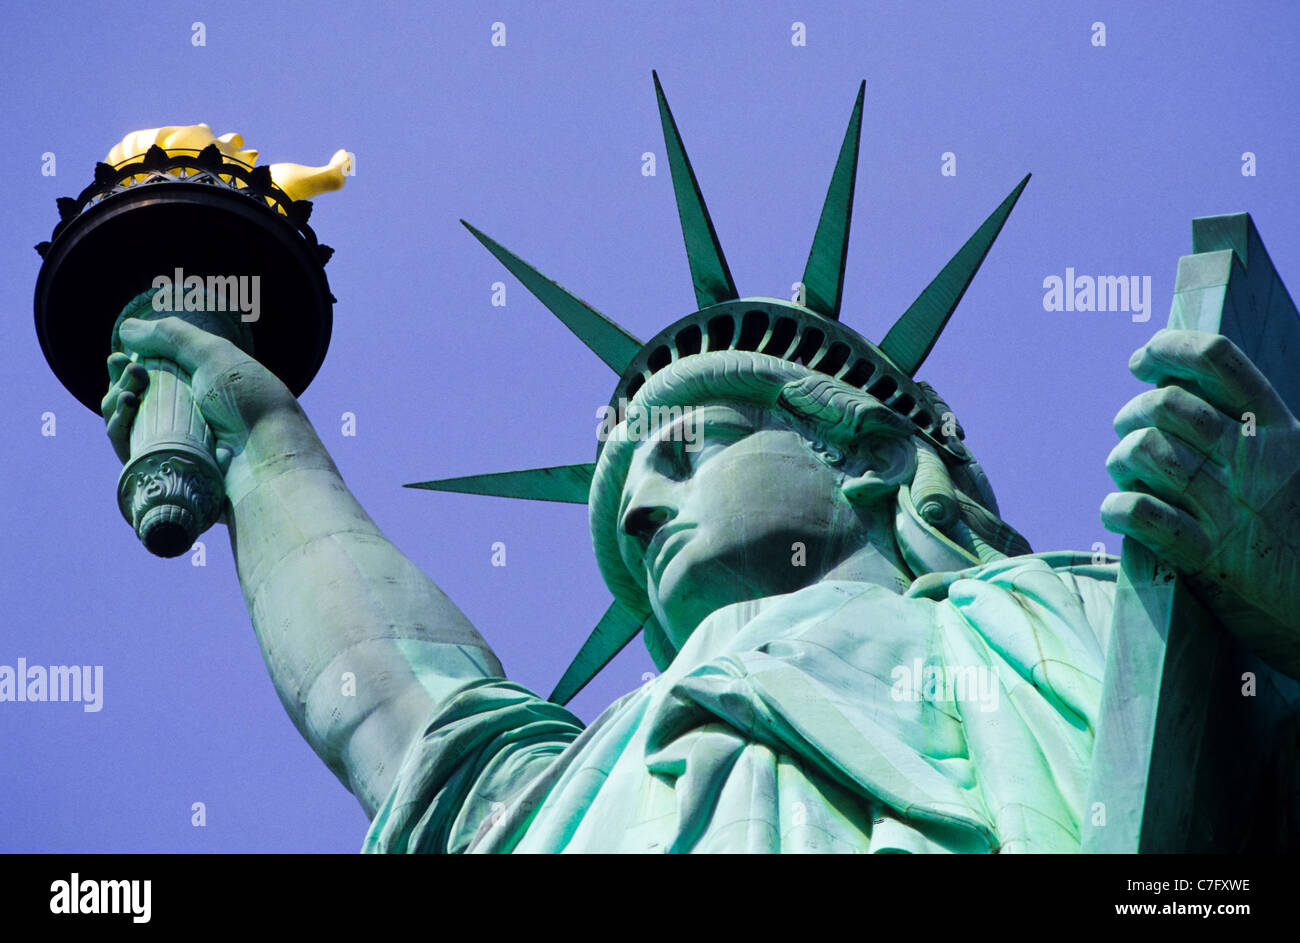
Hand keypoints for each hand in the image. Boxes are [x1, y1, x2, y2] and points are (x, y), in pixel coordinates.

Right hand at [101, 316, 297, 473]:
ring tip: (128, 395)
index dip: (128, 370)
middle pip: (133, 404)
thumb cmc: (249, 402)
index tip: (119, 358)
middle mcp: (187, 423)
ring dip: (115, 405)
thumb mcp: (214, 356)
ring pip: (125, 429)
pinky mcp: (166, 477)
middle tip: (131, 372)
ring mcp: (176, 452)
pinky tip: (122, 414)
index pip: (151, 383)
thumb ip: (172, 336)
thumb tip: (126, 329)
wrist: (269, 455)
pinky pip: (130, 454)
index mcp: (200, 395)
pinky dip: (119, 432)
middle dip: (121, 384)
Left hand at [1101, 328, 1299, 674]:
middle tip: (1129, 430)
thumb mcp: (1297, 466)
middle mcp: (1254, 461)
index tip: (1141, 359)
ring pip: (1147, 451)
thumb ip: (1254, 429)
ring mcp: (1230, 508)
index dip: (1169, 347)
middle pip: (1168, 404)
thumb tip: (1180, 388)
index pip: (1219, 359)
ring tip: (1127, 473)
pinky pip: (1140, 514)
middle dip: (1132, 412)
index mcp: (1280, 430)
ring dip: (1121, 459)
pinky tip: (1120, 512)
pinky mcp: (1207, 557)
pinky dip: (1117, 507)